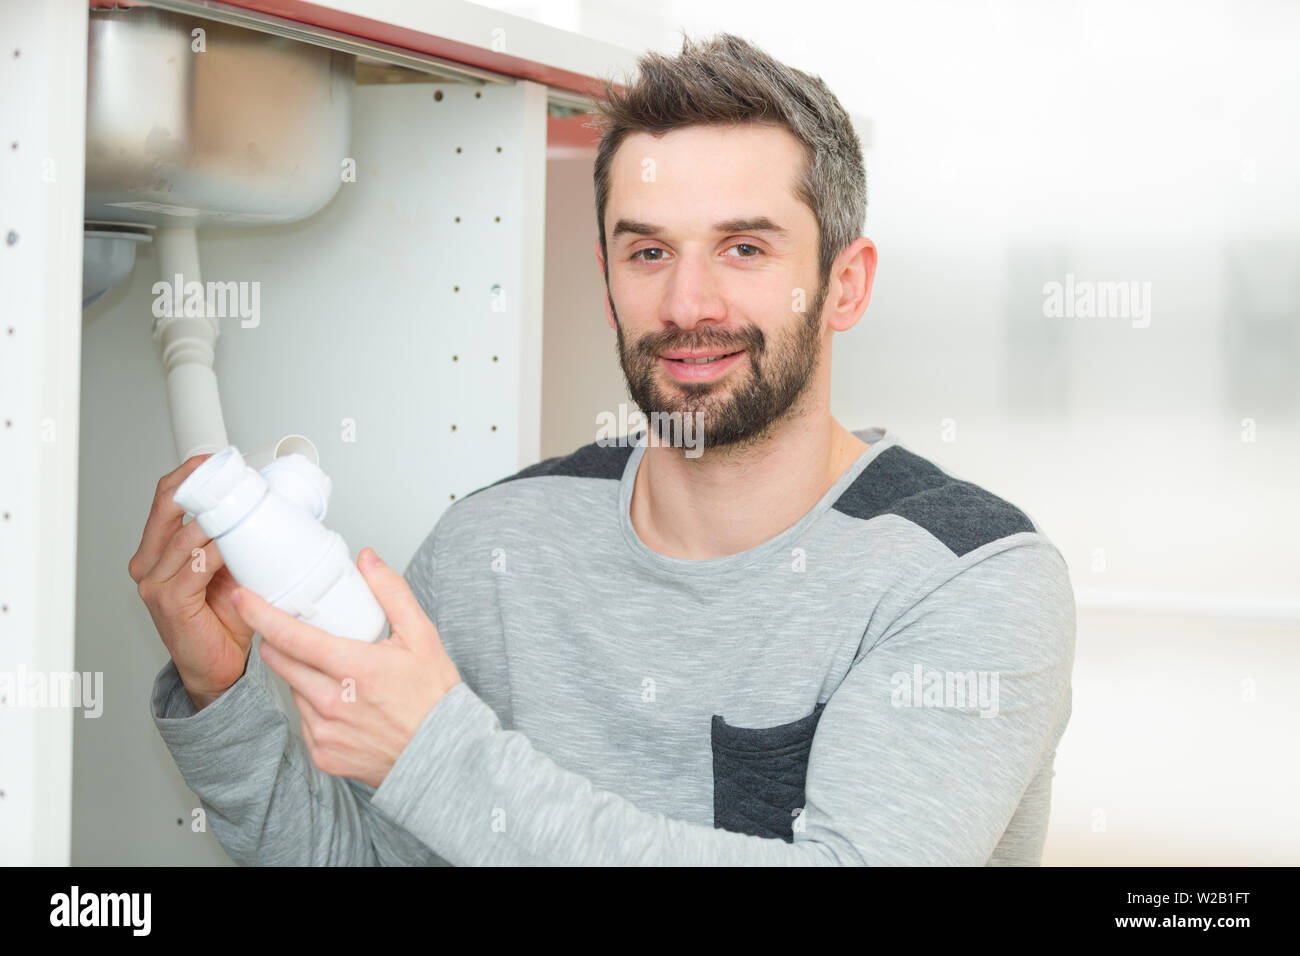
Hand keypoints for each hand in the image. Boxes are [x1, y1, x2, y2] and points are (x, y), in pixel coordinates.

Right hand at [130, 454, 256, 710]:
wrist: (218, 666)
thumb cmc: (226, 617)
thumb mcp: (231, 566)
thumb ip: (236, 537)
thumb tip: (268, 502)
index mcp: (158, 548)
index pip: (167, 496)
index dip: (191, 472)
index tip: (220, 459)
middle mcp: (149, 562)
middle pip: (167, 505)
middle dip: (201, 484)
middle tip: (233, 473)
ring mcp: (154, 582)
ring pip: (184, 534)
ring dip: (217, 519)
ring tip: (243, 508)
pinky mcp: (168, 601)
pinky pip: (193, 566)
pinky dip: (215, 551)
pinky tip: (232, 545)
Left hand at [230, 547, 461, 788]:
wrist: (442, 756)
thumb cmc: (434, 699)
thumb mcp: (422, 636)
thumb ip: (392, 593)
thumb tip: (367, 560)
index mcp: (355, 668)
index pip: (292, 636)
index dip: (260, 614)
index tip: (244, 598)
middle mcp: (333, 702)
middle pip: (280, 661)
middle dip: (280, 642)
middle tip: (301, 635)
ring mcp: (325, 732)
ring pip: (293, 690)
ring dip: (303, 675)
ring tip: (339, 676)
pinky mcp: (322, 754)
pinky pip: (304, 721)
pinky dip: (315, 708)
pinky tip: (344, 707)